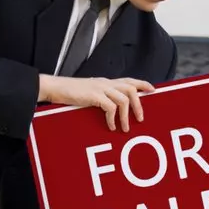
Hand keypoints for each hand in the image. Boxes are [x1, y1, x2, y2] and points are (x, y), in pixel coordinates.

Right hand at [39, 74, 154, 130]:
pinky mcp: (94, 96)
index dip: (142, 84)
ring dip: (126, 116)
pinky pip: (110, 107)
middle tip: (140, 118)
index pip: (129, 80)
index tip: (153, 89)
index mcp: (106, 82)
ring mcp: (100, 88)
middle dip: (139, 104)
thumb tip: (112, 109)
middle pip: (131, 89)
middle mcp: (106, 83)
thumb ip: (102, 96)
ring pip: (124, 99)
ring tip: (125, 128)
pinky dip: (112, 119)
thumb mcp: (90, 92)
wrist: (56, 88)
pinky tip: (110, 126)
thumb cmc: (71, 93)